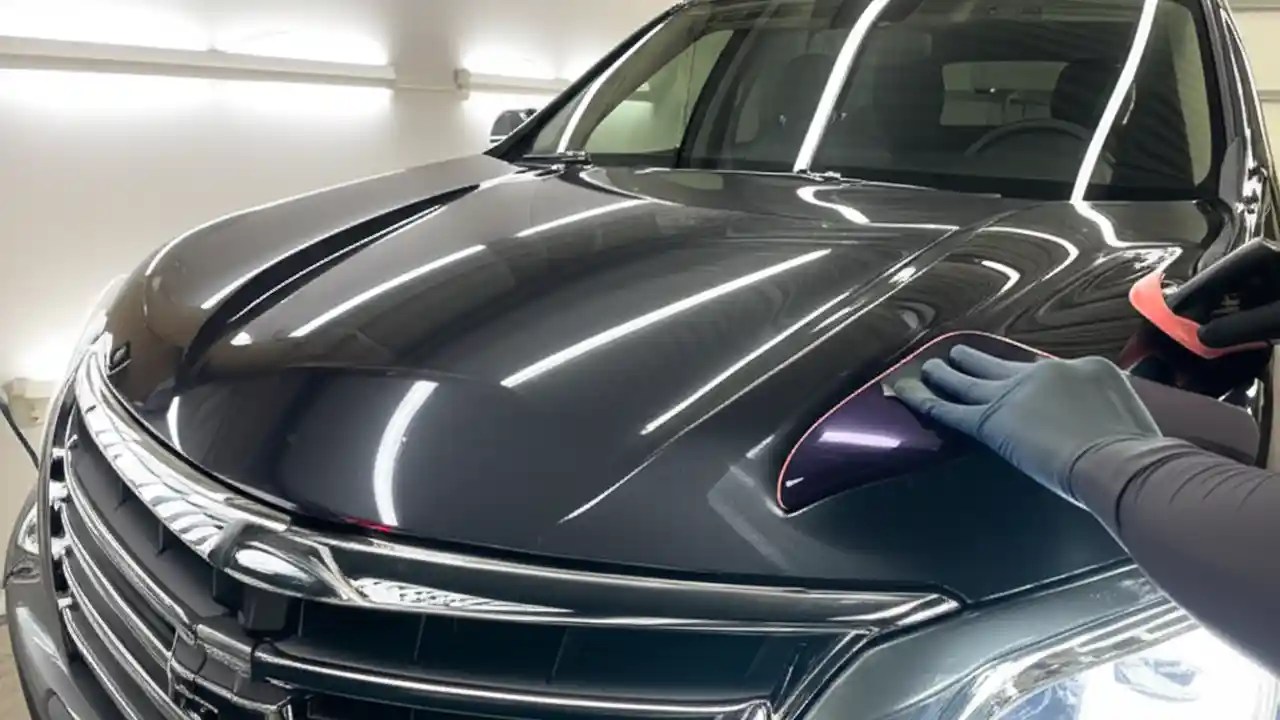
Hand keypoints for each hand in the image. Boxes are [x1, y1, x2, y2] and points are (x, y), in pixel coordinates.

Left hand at [892, 345, 1161, 501]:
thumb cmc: (1141, 455)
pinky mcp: (991, 421)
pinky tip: (905, 394)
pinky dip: (924, 401)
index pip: (1053, 373)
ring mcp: (1015, 394)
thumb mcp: (1139, 426)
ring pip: (969, 380)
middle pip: (1003, 366)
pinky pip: (949, 410)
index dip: (1036, 382)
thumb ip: (1119, 421)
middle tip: (960, 354)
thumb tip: (1128, 437)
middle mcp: (1047, 372)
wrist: (1120, 461)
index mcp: (1088, 369)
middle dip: (978, 360)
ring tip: (928, 367)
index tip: (1033, 388)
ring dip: (945, 373)